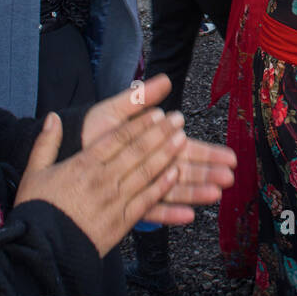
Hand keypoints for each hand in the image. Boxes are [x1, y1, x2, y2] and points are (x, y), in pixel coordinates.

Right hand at [17, 107, 184, 256]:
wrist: (41, 250)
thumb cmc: (37, 210)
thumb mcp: (34, 172)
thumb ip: (46, 143)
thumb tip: (52, 117)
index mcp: (82, 165)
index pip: (117, 138)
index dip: (139, 124)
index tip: (156, 112)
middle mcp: (102, 179)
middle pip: (136, 151)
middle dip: (160, 133)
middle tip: (178, 119)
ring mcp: (114, 201)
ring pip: (145, 173)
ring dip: (166, 154)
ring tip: (183, 140)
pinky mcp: (121, 222)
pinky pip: (146, 201)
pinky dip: (162, 186)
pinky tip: (176, 174)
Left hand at [80, 73, 235, 225]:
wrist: (65, 151)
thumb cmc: (90, 130)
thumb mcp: (116, 109)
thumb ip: (141, 96)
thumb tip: (166, 79)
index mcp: (154, 144)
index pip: (188, 149)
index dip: (209, 153)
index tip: (231, 157)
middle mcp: (152, 166)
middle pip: (186, 171)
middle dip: (208, 174)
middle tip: (229, 177)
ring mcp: (142, 186)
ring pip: (173, 190)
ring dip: (195, 193)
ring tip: (216, 194)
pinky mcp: (128, 203)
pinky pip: (151, 209)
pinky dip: (169, 213)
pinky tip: (188, 216)